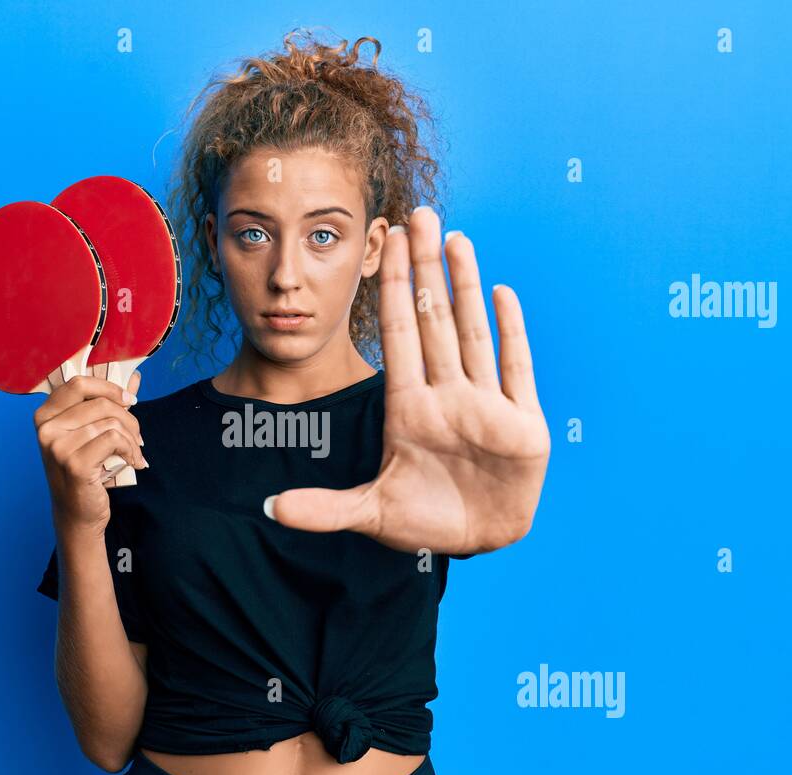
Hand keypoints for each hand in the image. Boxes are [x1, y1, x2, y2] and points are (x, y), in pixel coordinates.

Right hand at [34, 370, 147, 540]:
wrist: (77, 513)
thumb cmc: (85, 471)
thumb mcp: (91, 434)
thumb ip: (109, 404)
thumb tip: (134, 377)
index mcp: (44, 415)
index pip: (79, 384)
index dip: (109, 388)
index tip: (129, 401)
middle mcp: (46, 429)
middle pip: (100, 403)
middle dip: (128, 418)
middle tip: (137, 436)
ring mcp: (57, 447)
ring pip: (111, 423)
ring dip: (132, 439)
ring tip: (135, 452)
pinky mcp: (74, 464)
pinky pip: (114, 440)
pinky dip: (131, 450)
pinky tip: (134, 461)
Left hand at [264, 206, 549, 555]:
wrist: (478, 542)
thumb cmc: (425, 521)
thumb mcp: (370, 514)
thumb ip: (322, 510)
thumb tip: (269, 510)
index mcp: (408, 410)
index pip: (397, 336)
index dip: (391, 290)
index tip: (386, 244)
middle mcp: (446, 397)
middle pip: (433, 319)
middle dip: (425, 268)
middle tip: (419, 215)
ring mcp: (484, 407)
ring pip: (472, 332)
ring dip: (465, 285)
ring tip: (455, 237)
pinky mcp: (522, 425)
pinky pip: (515, 370)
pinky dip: (510, 333)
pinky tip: (501, 293)